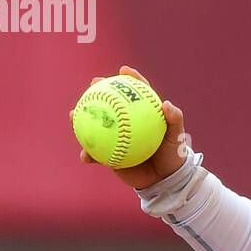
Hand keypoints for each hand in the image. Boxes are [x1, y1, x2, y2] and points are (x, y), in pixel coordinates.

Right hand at [70, 65, 189, 189]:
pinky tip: (84, 157)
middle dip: (98, 91)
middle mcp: (128, 122)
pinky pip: (95, 153)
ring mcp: (117, 137)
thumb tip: (166, 104)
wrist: (166, 180)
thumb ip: (175, 120)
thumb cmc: (174, 156)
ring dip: (81, 119)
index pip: (137, 92)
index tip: (123, 70)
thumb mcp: (178, 138)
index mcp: (144, 114)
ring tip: (72, 115)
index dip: (130, 79)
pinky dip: (88, 154)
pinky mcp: (110, 154)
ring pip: (95, 125)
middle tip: (93, 84)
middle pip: (110, 103)